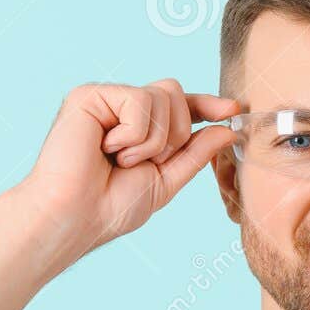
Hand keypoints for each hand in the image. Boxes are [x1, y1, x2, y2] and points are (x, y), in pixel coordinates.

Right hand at [18, 79, 239, 261]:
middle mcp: (122, 108)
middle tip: (144, 162)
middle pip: (176, 92)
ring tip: (121, 160)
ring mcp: (106, 99)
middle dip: (175, 134)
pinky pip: (140, 100)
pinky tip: (106, 149)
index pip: (180, 105)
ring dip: (153, 140)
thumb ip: (196, 152)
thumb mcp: (166, 180)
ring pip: (162, 95)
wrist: (76, 216)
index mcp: (139, 127)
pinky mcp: (90, 95)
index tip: (233, 109)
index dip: (207, 105)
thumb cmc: (111, 206)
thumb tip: (228, 126)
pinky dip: (133, 135)